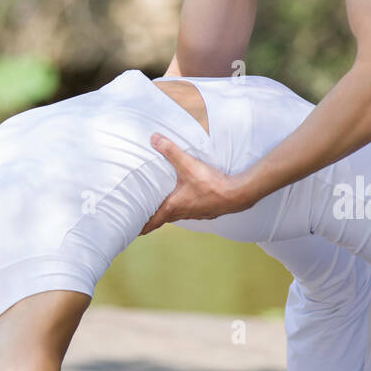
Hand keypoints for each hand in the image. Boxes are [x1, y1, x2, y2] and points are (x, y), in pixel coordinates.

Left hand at [141, 133, 255, 233]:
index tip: (133, 231)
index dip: (141, 226)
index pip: (153, 221)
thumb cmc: (211, 185)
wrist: (237, 194)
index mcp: (173, 206)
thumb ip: (170, 151)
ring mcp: (195, 214)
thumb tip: (154, 139)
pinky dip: (183, 208)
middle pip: (163, 219)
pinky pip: (190, 212)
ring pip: (177, 215)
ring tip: (161, 207)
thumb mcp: (187, 165)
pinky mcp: (206, 211)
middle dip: (152, 219)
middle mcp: (183, 213)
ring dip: (168, 213)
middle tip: (142, 217)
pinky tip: (186, 201)